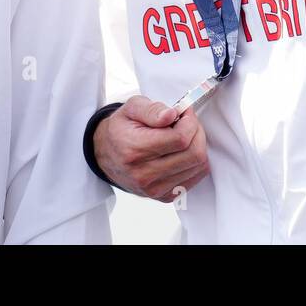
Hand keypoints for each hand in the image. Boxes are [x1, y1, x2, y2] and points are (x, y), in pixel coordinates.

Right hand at [93, 95, 208, 201]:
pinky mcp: (164, 196)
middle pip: (193, 154)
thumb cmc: (121, 129)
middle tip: (187, 123)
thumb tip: (172, 115)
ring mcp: (155, 189)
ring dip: (197, 146)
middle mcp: (144, 174)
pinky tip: (182, 151)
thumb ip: (152, 109)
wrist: (106, 155)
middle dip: (197, 133)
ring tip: (183, 136)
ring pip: (198, 167)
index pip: (180, 139)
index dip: (189, 122)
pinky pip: (195, 178)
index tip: (185, 112)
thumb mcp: (131, 109)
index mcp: (135, 149)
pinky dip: (195, 162)